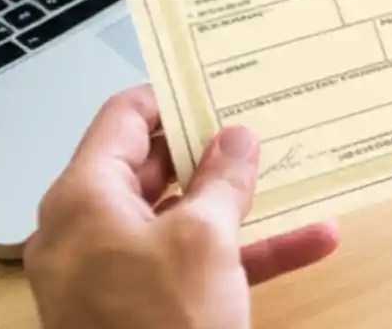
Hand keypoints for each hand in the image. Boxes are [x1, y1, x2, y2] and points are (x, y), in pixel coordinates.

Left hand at [25, 86, 339, 328]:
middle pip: (150, 168)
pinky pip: (191, 265)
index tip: (214, 85)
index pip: (121, 119)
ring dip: (240, 205)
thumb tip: (235, 140)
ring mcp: (112, 273)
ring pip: (181, 220)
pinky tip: (307, 242)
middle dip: (211, 151)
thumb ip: (222, 180)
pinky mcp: (139, 308)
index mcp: (83, 198)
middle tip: (256, 127)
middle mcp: (88, 231)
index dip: (171, 98)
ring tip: (289, 178)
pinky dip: (242, 253)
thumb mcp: (205, 240)